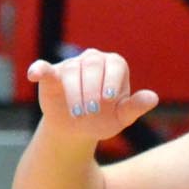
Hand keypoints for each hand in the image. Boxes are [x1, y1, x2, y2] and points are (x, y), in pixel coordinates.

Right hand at [27, 48, 158, 141]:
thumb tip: (153, 98)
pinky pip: (44, 67)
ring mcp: (71, 64)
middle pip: (91, 66)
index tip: (108, 100)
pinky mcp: (50, 72)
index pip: (114, 65)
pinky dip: (40, 70)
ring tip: (78, 114)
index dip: (111, 82)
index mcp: (115, 65)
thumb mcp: (122, 117)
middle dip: (91, 91)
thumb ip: (135, 107)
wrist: (77, 129)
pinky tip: (35, 75)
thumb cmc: (104, 120)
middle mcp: (93, 59)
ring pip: (70, 71)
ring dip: (74, 94)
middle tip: (90, 112)